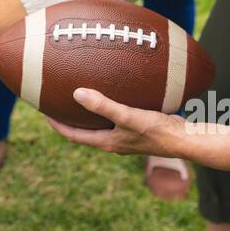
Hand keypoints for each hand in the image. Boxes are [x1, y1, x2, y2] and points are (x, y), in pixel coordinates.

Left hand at [45, 88, 186, 156]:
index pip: (73, 135)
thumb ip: (103, 106)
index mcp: (107, 142)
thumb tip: (76, 94)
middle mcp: (114, 140)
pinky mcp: (138, 126)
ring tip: (81, 92)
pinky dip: (109, 104)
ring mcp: (126, 135)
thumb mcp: (127, 116)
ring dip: (90, 110)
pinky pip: (117, 114)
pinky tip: (114, 88)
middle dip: (70, 117)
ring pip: (101, 122)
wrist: (185, 139)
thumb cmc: (157, 131)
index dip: (57, 125)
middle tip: (58, 100)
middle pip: (84, 129)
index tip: (44, 112)